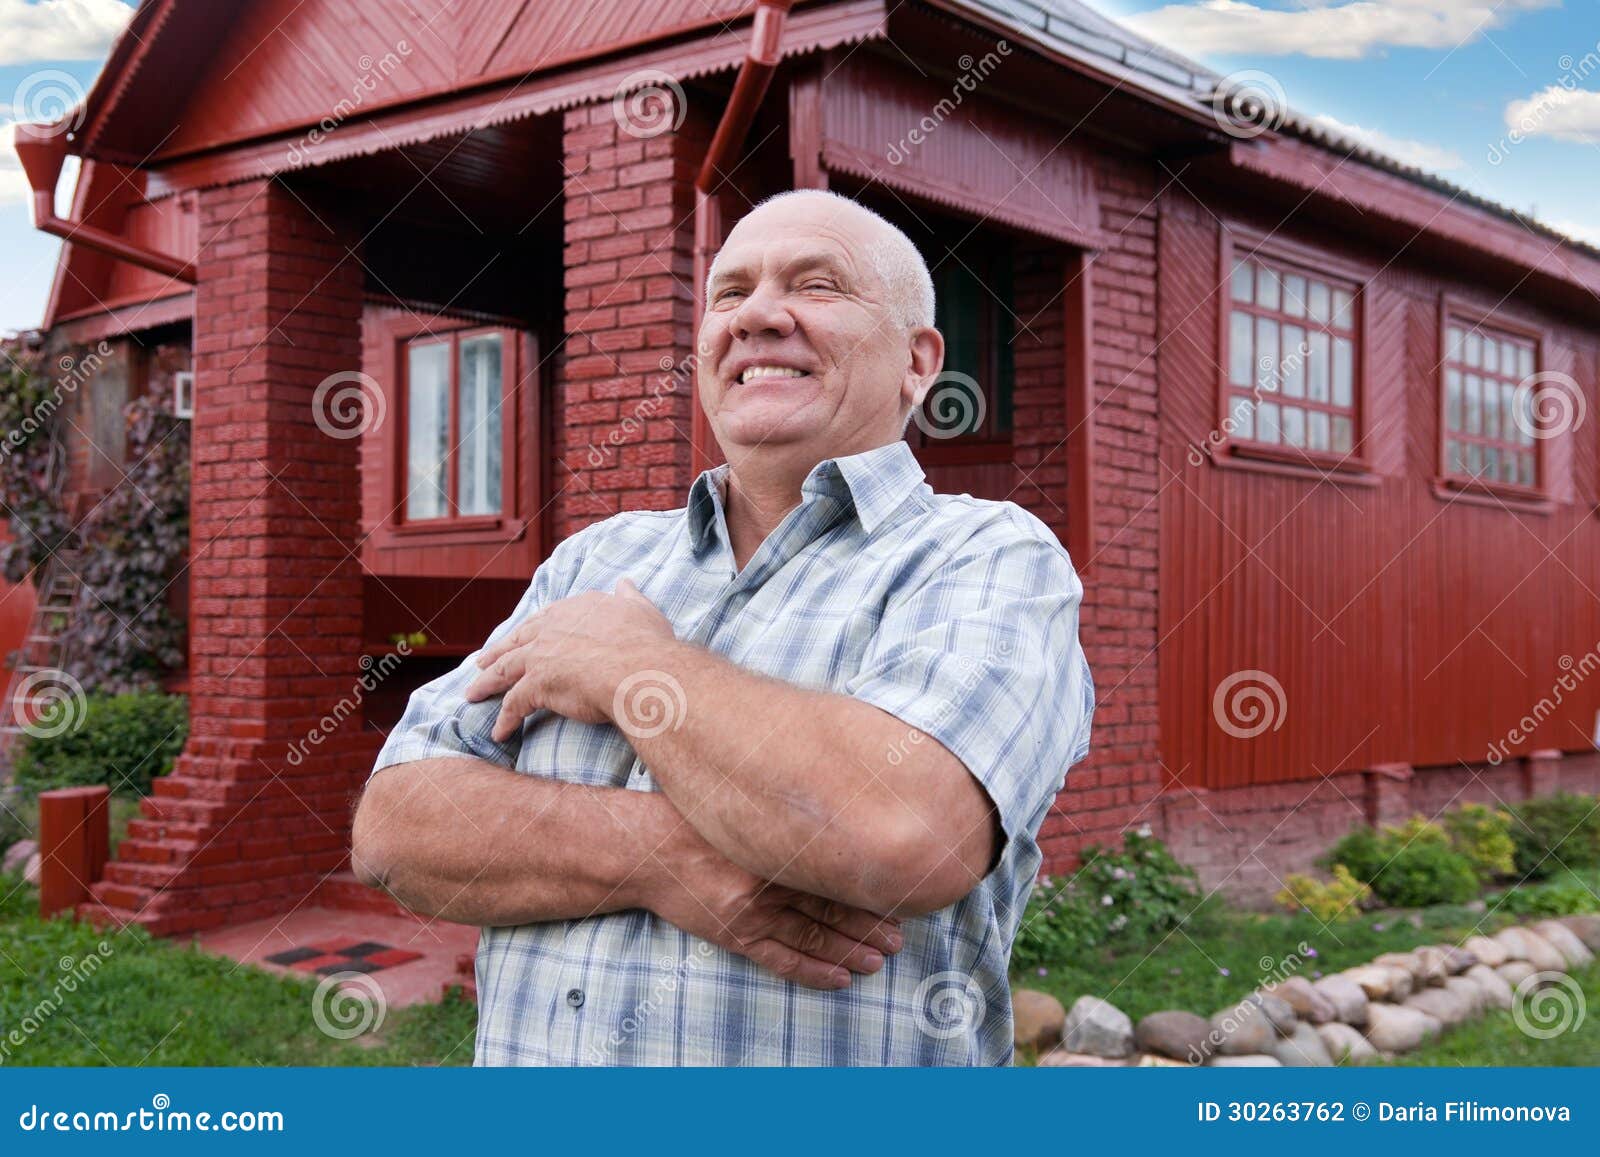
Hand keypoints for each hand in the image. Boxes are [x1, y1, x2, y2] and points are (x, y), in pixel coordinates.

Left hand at [465, 577, 674, 741]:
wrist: (640, 669)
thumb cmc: (646, 642)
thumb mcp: (640, 609)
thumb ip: (628, 596)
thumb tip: (625, 582)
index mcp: (574, 610)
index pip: (542, 620)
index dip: (529, 630)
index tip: (518, 637)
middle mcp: (551, 629)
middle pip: (515, 643)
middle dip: (496, 653)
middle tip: (481, 662)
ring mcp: (540, 656)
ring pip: (504, 671)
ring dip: (486, 684)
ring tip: (473, 694)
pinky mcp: (536, 685)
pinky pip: (514, 705)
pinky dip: (505, 720)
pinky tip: (499, 732)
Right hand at [642, 819, 903, 989]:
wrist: (647, 850)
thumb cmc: (695, 821)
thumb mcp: (742, 808)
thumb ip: (784, 817)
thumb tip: (832, 817)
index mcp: (776, 844)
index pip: (834, 870)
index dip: (869, 887)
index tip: (899, 895)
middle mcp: (770, 879)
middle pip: (832, 906)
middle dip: (869, 925)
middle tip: (900, 938)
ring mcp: (753, 911)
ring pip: (814, 936)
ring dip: (850, 951)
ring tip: (879, 962)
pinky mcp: (736, 934)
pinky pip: (781, 959)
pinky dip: (812, 970)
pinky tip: (839, 978)